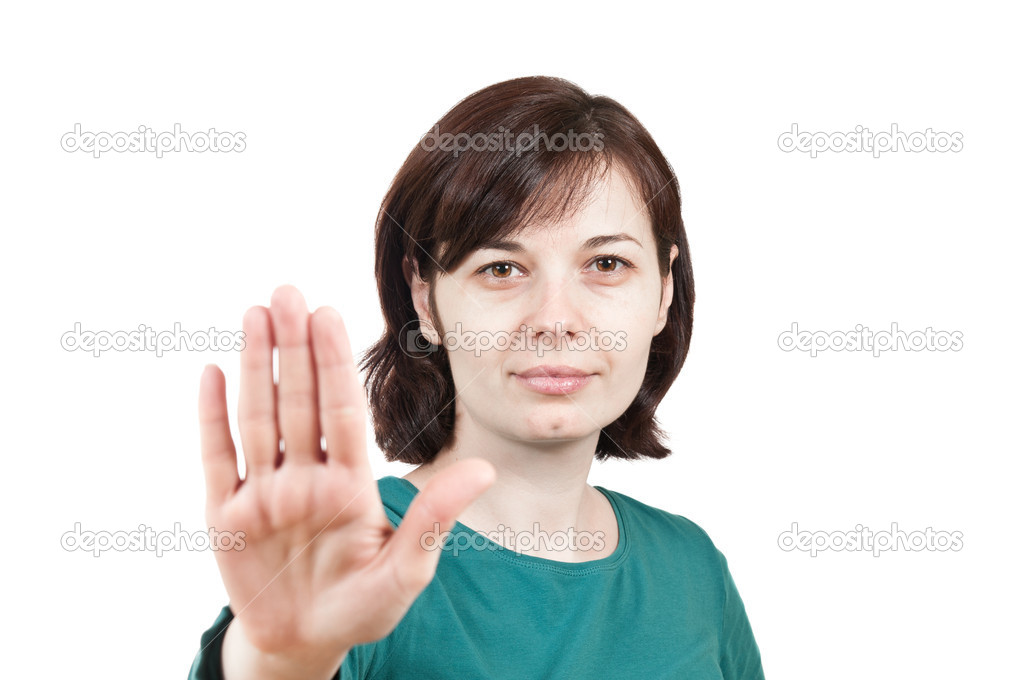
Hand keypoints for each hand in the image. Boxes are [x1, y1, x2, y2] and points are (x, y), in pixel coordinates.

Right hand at [198, 285, 494, 663]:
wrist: (304, 644)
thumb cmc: (363, 607)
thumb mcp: (407, 569)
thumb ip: (436, 517)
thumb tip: (486, 470)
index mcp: (350, 482)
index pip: (341, 411)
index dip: (333, 364)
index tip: (330, 315)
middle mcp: (306, 476)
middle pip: (298, 401)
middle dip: (293, 347)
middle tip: (287, 293)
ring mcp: (264, 491)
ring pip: (258, 417)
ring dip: (255, 366)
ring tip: (256, 315)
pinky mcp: (226, 514)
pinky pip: (217, 459)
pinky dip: (212, 418)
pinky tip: (212, 373)